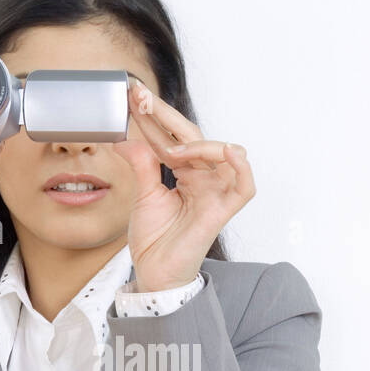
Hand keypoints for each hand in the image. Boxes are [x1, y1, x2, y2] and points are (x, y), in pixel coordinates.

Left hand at [111, 79, 255, 293]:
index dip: (153, 116)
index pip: (172, 136)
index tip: (132, 96)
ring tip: (170, 145)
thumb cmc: (154, 240)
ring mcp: (216, 193)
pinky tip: (227, 151)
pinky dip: (241, 168)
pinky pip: (244, 187)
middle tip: (141, 98)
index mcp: (186, 172)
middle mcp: (204, 178)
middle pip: (194, 136)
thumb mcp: (142, 195)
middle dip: (166, 115)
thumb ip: (141, 164)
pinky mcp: (223, 211)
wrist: (155, 274)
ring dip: (197, 142)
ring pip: (223, 153)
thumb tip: (125, 137)